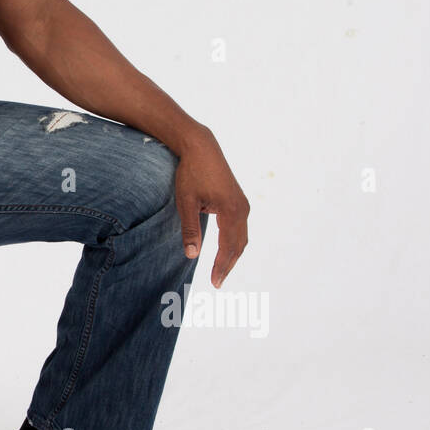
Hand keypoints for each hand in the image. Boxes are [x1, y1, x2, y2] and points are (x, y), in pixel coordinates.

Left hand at [173, 129, 249, 287]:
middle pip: (239, 245)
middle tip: (217, 282)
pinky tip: (224, 249)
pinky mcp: (238, 199)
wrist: (201, 146)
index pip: (229, 247)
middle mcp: (242, 209)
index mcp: (232, 211)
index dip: (222, 267)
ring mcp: (242, 204)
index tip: (214, 282)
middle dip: (228, 265)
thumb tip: (192, 255)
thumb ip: (190, 229)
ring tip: (220, 270)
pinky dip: (233, 242)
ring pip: (241, 237)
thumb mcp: (186, 202)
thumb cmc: (191, 173)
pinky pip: (239, 227)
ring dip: (232, 254)